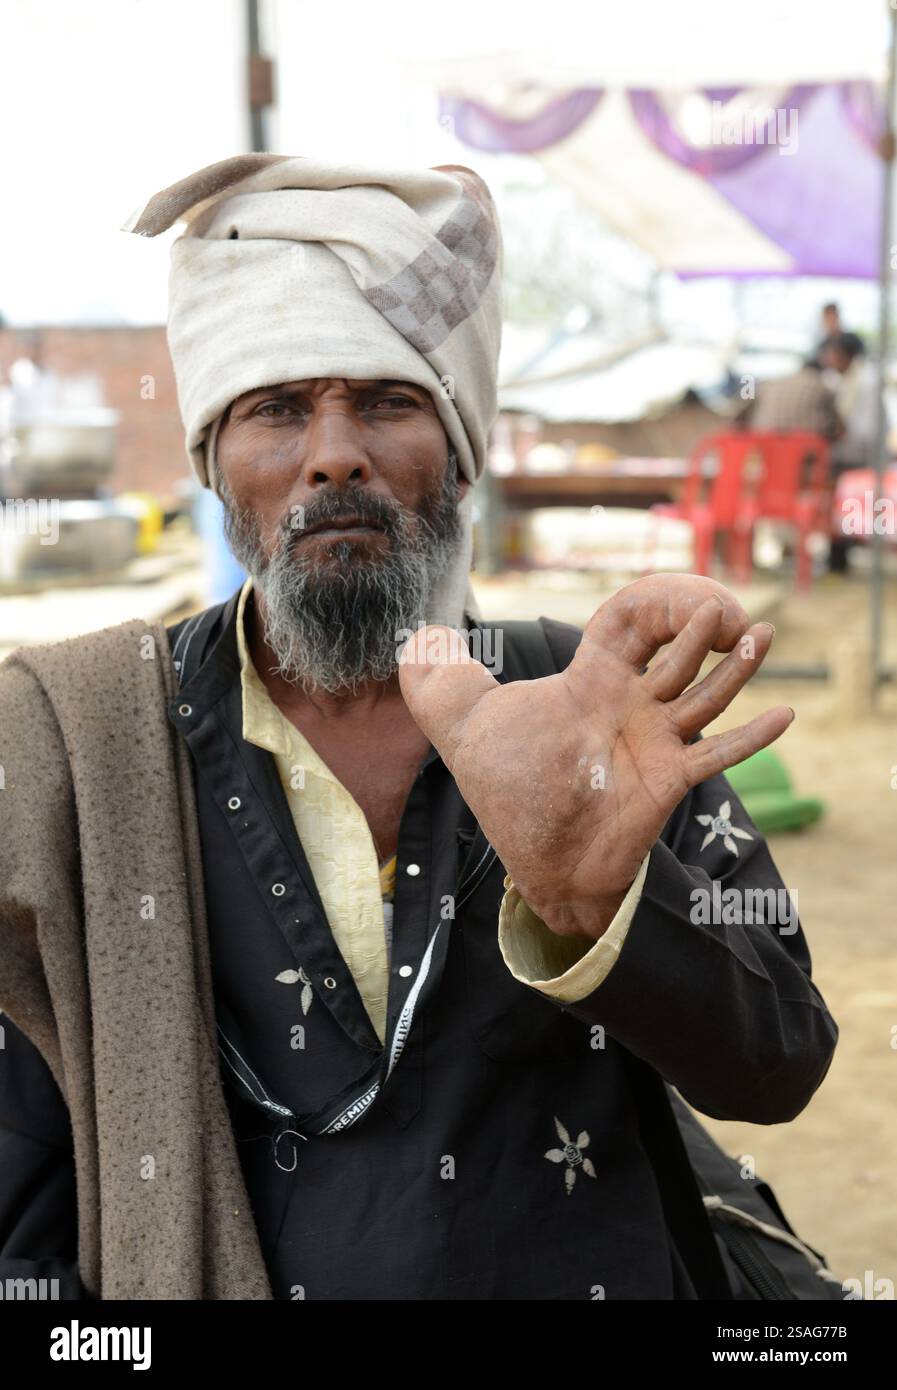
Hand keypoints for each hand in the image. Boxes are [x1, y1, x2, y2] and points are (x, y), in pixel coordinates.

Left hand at [398, 574, 792, 941]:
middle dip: (700, 627)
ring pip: (704, 693)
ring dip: (734, 667)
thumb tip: (414, 638)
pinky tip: (784, 715)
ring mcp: (655, 742)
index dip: (650, 600)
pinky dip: (752, 737)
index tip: (673, 589)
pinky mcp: (669, 782)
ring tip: (761, 635)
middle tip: (723, 607)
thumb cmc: (507, 790)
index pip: (627, 622)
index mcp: (590, 681)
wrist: (535, 860)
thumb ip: (439, 681)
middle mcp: (630, 705)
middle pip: (676, 651)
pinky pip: (718, 754)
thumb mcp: (464, 726)